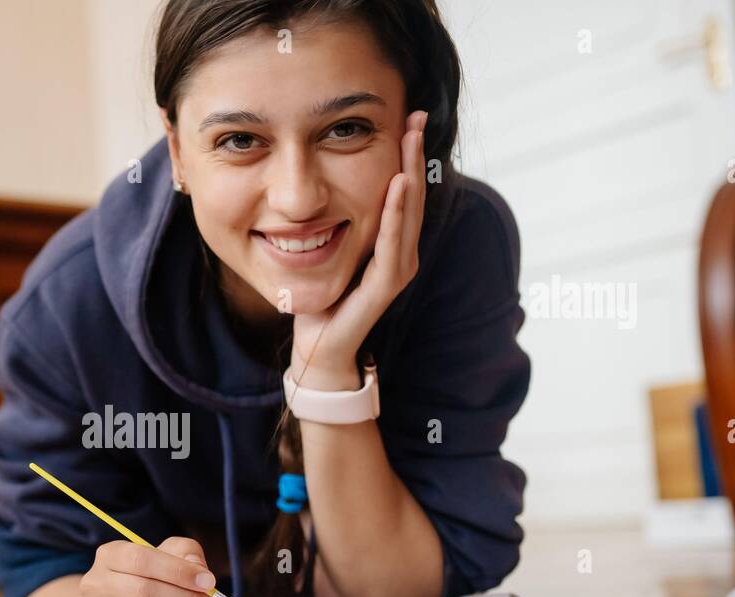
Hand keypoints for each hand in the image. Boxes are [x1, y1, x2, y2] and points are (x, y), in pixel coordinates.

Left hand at [290, 110, 428, 389]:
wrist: (318, 345)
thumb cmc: (323, 297)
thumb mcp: (329, 247)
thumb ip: (338, 219)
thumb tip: (320, 180)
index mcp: (390, 242)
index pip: (402, 189)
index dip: (406, 154)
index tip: (407, 114)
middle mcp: (400, 252)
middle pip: (412, 194)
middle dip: (413, 153)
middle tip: (416, 114)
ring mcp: (396, 270)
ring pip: (408, 213)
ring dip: (410, 173)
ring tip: (411, 138)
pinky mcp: (385, 287)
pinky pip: (392, 244)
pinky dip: (396, 213)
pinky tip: (397, 184)